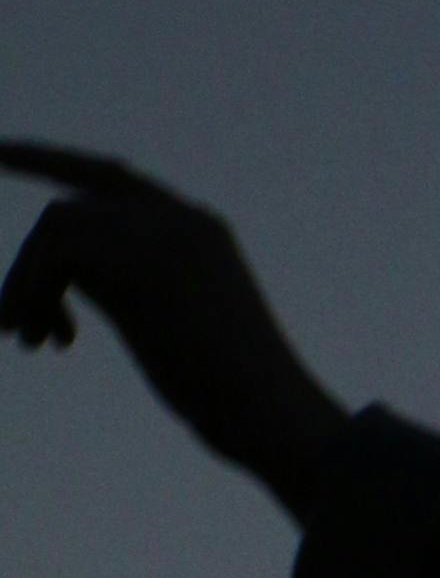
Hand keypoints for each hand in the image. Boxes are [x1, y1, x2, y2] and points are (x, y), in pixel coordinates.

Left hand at [2, 141, 346, 520]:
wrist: (276, 418)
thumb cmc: (240, 404)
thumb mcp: (182, 335)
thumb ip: (136, 298)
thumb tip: (65, 303)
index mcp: (199, 229)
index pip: (109, 175)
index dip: (48, 159)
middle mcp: (177, 219)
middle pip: (69, 209)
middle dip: (27, 264)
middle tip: (11, 326)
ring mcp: (160, 236)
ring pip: (55, 227)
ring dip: (25, 285)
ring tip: (28, 342)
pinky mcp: (138, 264)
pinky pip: (55, 258)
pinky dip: (35, 295)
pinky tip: (53, 342)